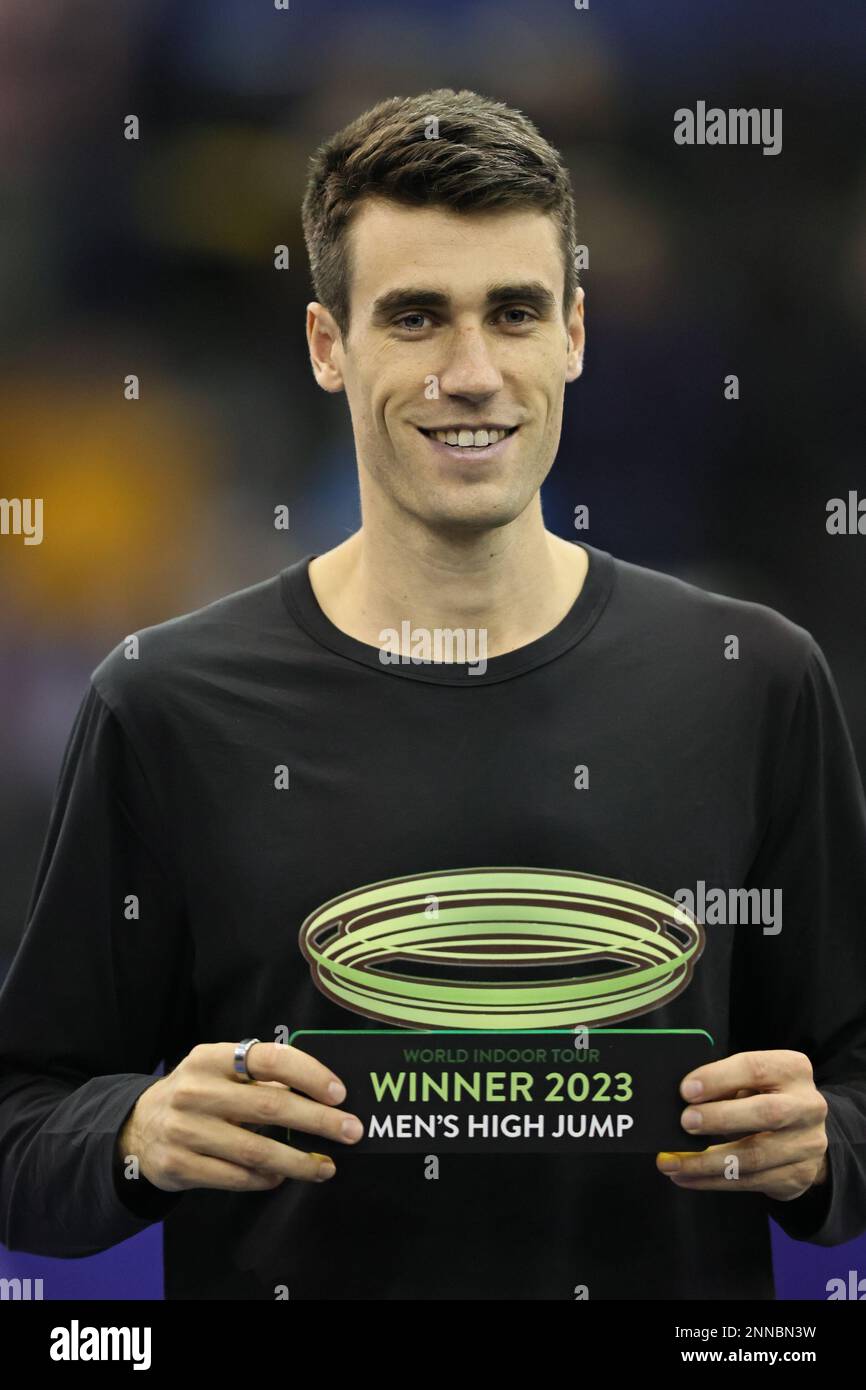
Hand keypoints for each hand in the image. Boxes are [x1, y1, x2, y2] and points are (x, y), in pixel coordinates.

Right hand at [117, 1041, 362, 1193]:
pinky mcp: (179, 1165)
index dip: (309, 1074)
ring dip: (299, 1161)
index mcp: (210, 1058)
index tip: (340, 1093)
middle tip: (351, 1131)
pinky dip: (265, 1179)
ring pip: (256, 1150)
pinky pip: (236, 1176)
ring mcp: (185, 1130)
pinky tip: (282, 1177)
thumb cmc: (197, 1094)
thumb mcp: (219, 1072)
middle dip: (319, 1120)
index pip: (269, 1059)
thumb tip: (321, 1093)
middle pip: (270, 1105)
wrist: (136, 1128)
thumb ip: (260, 1076)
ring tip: (326, 1166)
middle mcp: (196, 1090)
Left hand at [656, 1049, 828, 1199]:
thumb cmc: (764, 1096)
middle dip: (720, 1118)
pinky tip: (688, 1177)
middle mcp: (808, 1106)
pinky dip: (714, 1181)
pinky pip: (751, 1182)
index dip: (719, 1078)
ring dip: (707, 1162)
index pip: (755, 1068)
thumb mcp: (750, 1080)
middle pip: (766, 1113)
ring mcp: (807, 1144)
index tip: (686, 1090)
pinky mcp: (799, 1175)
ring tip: (673, 1162)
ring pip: (755, 1157)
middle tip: (685, 1123)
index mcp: (792, 1069)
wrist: (803, 1132)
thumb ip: (725, 1083)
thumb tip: (684, 1098)